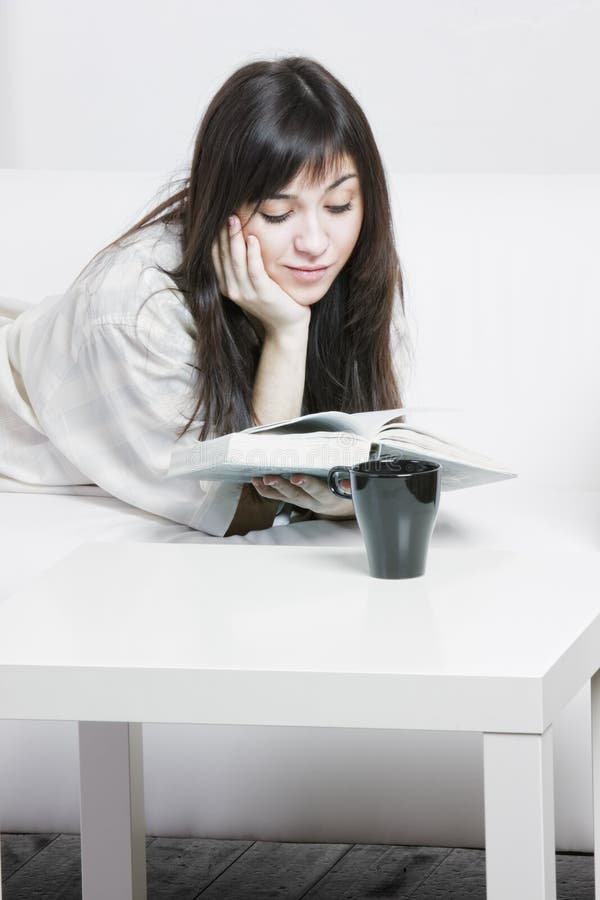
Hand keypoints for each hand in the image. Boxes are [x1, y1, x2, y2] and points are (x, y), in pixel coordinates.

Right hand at [211, 216, 309, 337]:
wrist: (287, 325)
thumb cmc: (273, 300)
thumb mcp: (253, 283)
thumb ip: (244, 266)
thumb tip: (241, 237)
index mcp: (227, 286)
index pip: (215, 257)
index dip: (216, 237)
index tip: (218, 218)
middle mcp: (233, 290)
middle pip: (223, 257)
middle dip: (223, 233)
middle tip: (226, 212)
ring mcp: (246, 294)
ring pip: (236, 261)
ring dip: (235, 239)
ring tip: (235, 219)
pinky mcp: (263, 294)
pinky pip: (254, 270)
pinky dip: (252, 254)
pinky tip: (253, 238)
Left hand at [251, 474, 354, 519]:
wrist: (342, 507)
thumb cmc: (348, 492)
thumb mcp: (354, 491)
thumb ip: (351, 486)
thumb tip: (345, 483)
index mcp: (329, 497)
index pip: (318, 490)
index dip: (307, 484)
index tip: (296, 477)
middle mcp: (313, 501)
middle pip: (296, 495)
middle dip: (282, 486)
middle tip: (268, 478)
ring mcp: (303, 502)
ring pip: (285, 497)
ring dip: (270, 488)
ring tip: (258, 479)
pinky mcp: (296, 500)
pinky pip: (280, 497)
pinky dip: (267, 490)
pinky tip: (256, 482)